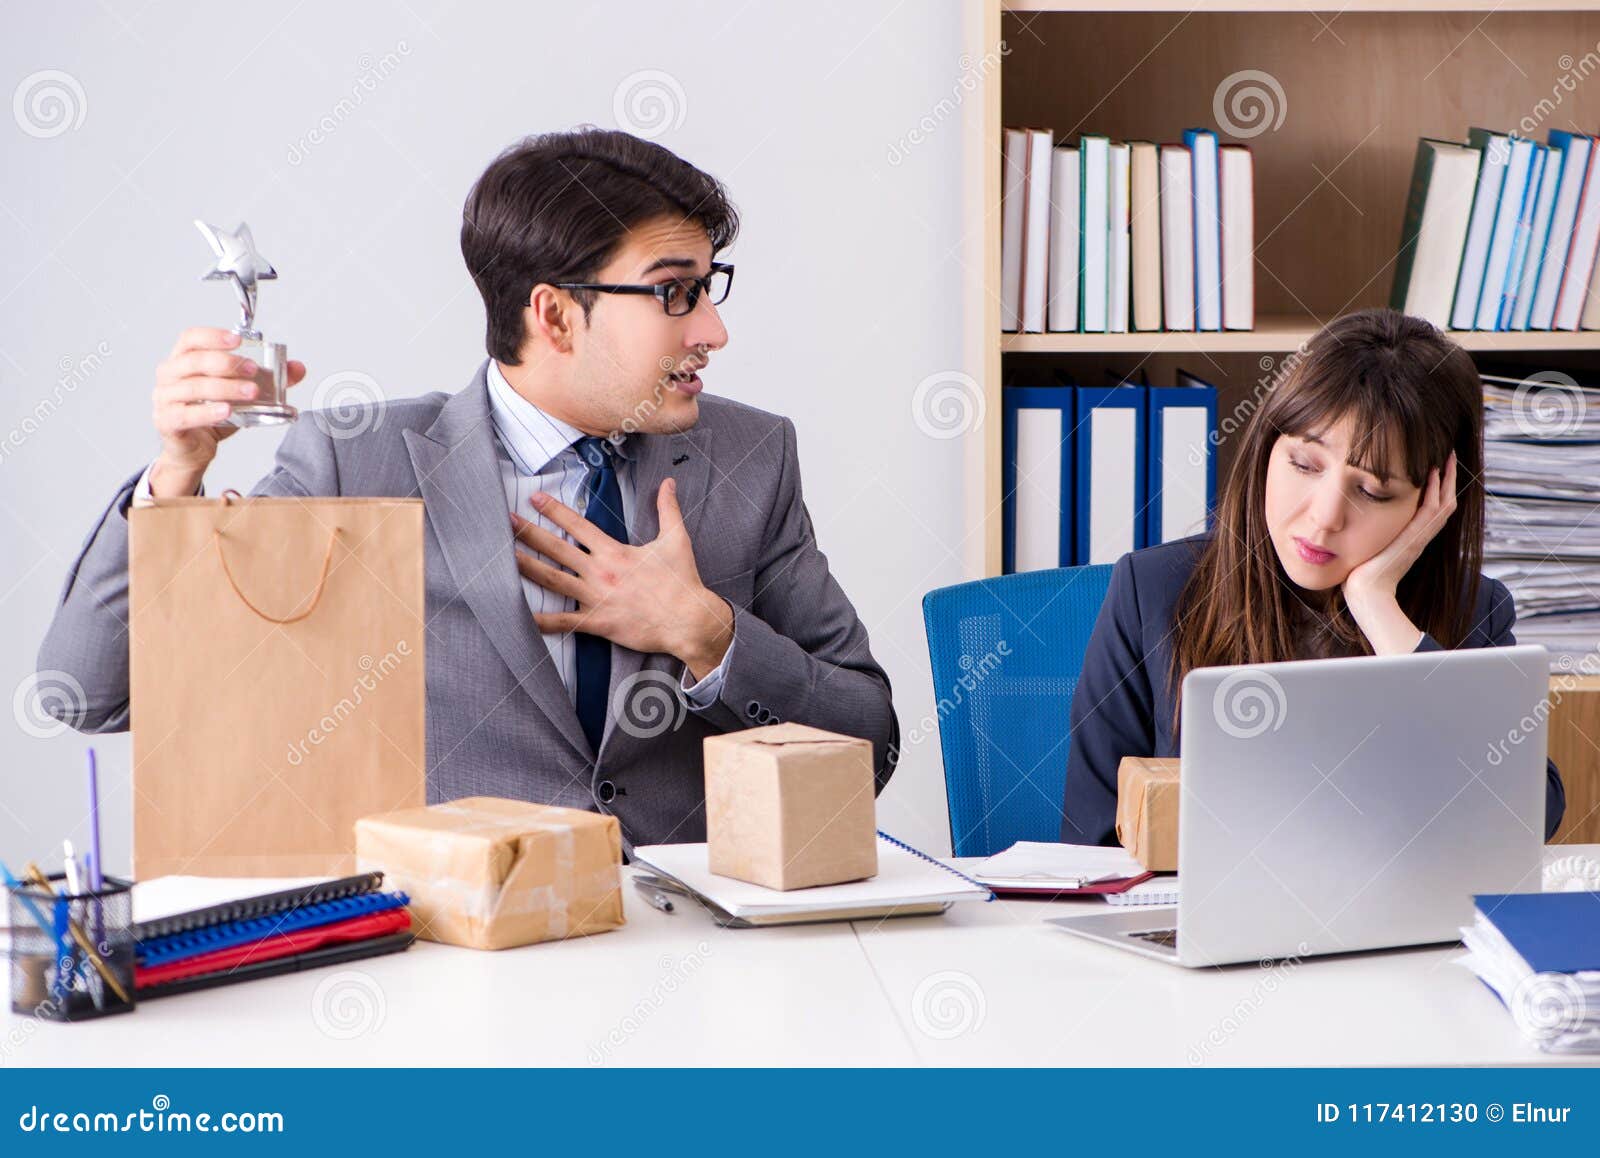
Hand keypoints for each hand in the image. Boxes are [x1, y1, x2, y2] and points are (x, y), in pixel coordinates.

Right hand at [150, 327, 306, 495]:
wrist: (195, 449)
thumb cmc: (213, 413)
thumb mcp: (241, 393)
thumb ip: (269, 379)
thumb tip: (298, 368)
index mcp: (183, 360)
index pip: (191, 338)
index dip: (213, 336)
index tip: (238, 340)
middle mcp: (169, 376)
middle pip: (193, 361)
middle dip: (227, 363)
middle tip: (254, 370)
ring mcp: (164, 399)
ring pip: (193, 387)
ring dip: (225, 387)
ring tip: (251, 392)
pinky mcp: (167, 422)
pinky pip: (186, 414)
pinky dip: (208, 412)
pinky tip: (227, 411)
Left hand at [510, 477, 733, 679]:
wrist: (688, 620)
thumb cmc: (682, 581)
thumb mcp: (677, 540)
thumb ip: (668, 510)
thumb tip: (669, 483)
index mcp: (615, 551)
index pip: (578, 526)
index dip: (555, 511)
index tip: (535, 499)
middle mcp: (600, 572)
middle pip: (557, 550)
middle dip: (529, 534)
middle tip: (506, 522)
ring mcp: (596, 598)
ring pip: (553, 581)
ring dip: (526, 568)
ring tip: (502, 559)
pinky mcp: (597, 622)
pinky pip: (563, 622)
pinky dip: (541, 621)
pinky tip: (520, 616)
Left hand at [1343, 450, 1457, 604]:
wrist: (1366, 596)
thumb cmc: (1361, 576)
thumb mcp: (1371, 547)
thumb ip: (1373, 534)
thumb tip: (1358, 521)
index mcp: (1413, 536)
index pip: (1434, 506)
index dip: (1440, 486)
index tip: (1438, 463)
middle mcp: (1421, 536)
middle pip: (1446, 501)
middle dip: (1449, 477)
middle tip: (1450, 454)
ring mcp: (1419, 538)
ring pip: (1444, 503)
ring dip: (1447, 478)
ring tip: (1448, 456)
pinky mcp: (1413, 540)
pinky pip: (1430, 511)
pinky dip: (1434, 491)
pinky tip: (1433, 473)